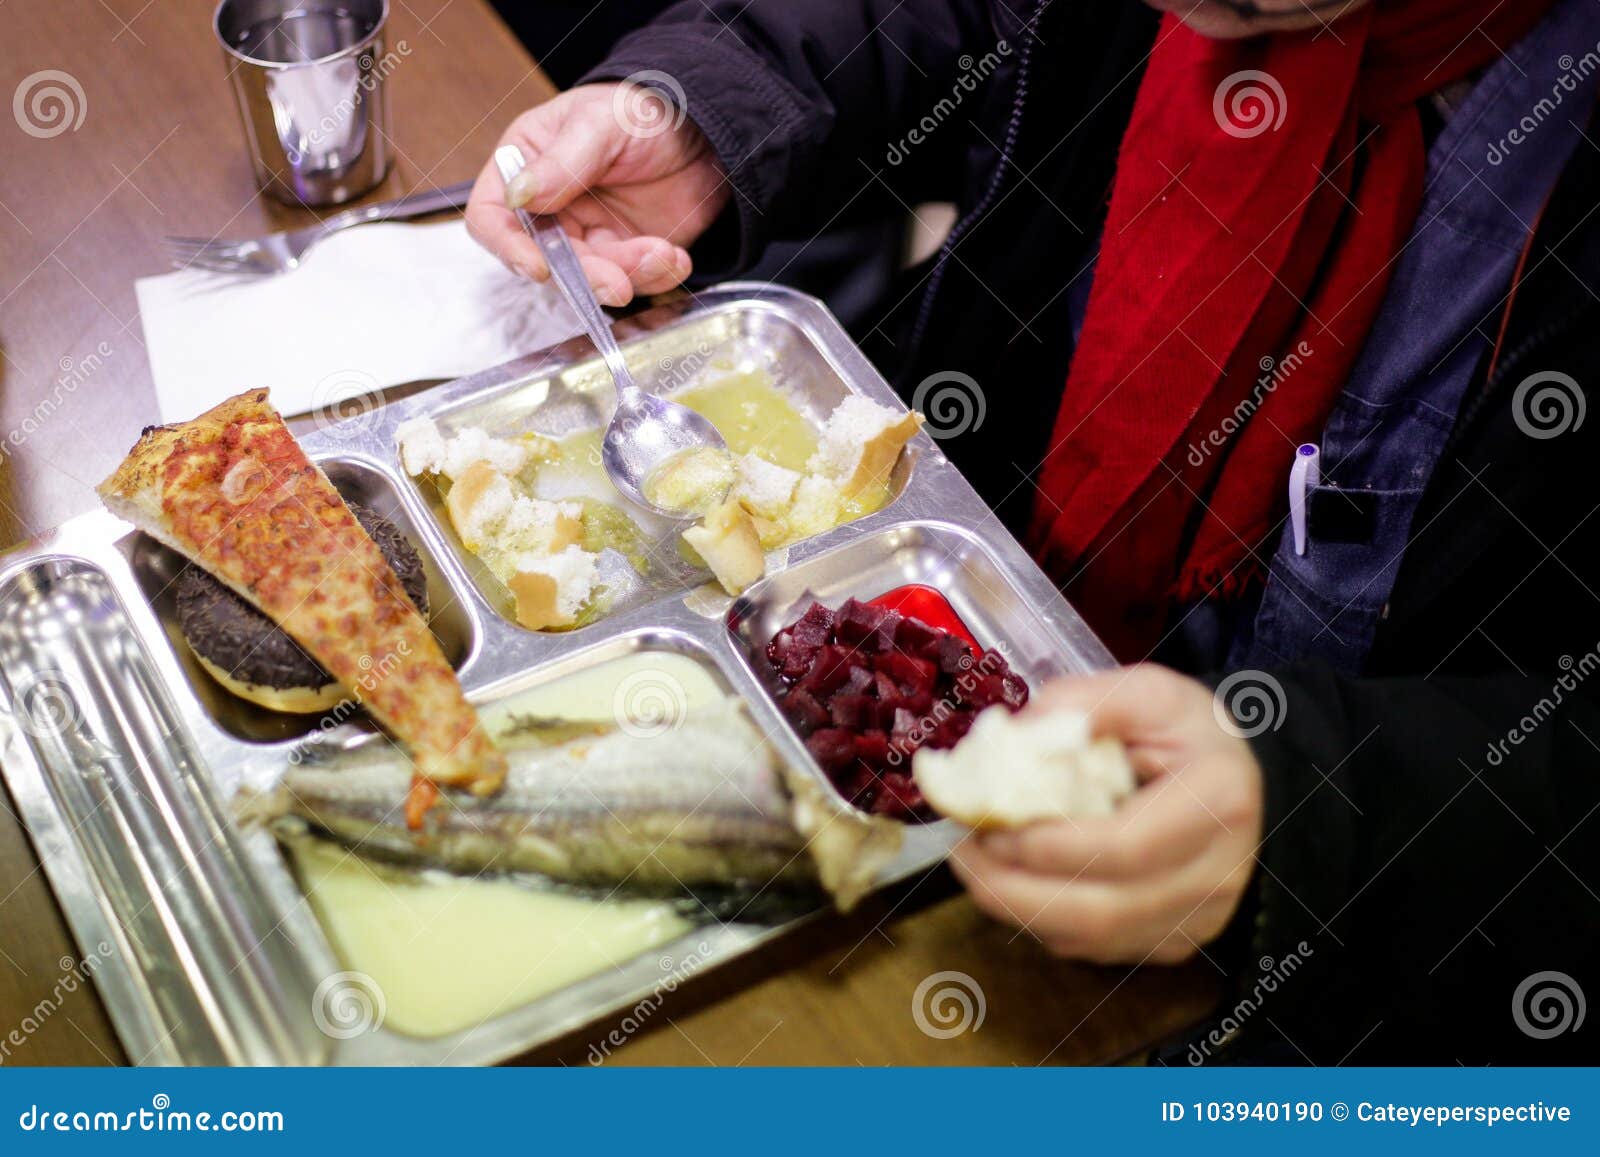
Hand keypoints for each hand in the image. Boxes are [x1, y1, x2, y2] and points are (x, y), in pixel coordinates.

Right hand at [465, 83, 730, 306]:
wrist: (702, 129)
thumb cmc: (640, 110)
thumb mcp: (599, 123)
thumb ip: (562, 162)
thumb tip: (518, 195)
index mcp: (526, 167)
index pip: (491, 217)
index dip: (507, 246)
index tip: (538, 266)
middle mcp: (550, 209)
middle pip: (545, 260)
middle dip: (585, 275)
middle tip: (618, 283)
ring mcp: (589, 236)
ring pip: (591, 279)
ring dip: (628, 275)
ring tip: (662, 253)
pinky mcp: (627, 255)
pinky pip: (634, 281)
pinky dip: (656, 277)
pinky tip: (676, 257)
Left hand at [949, 664, 1263, 964]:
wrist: (1238, 778)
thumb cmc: (1187, 729)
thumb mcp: (1146, 690)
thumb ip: (1082, 704)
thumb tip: (1013, 737)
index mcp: (1216, 800)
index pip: (1124, 847)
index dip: (1048, 847)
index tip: (989, 825)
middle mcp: (1217, 874)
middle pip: (1103, 912)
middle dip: (1014, 890)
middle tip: (963, 854)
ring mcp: (1198, 919)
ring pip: (1093, 940)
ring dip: (1018, 910)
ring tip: (974, 867)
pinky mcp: (1174, 942)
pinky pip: (1096, 948)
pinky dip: (1042, 921)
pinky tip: (1014, 883)